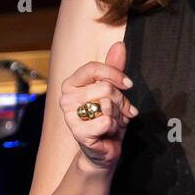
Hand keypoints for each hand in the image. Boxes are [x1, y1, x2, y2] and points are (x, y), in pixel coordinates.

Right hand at [60, 41, 137, 171]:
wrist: (105, 149)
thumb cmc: (107, 119)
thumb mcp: (113, 92)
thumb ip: (114, 69)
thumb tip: (119, 45)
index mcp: (71, 84)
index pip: (93, 68)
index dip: (115, 74)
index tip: (128, 84)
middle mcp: (66, 98)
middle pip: (104, 87)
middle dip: (120, 100)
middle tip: (120, 111)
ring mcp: (70, 116)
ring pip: (106, 104)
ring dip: (118, 115)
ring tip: (113, 121)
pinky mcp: (78, 133)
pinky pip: (106, 121)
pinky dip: (114, 127)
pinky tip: (109, 132)